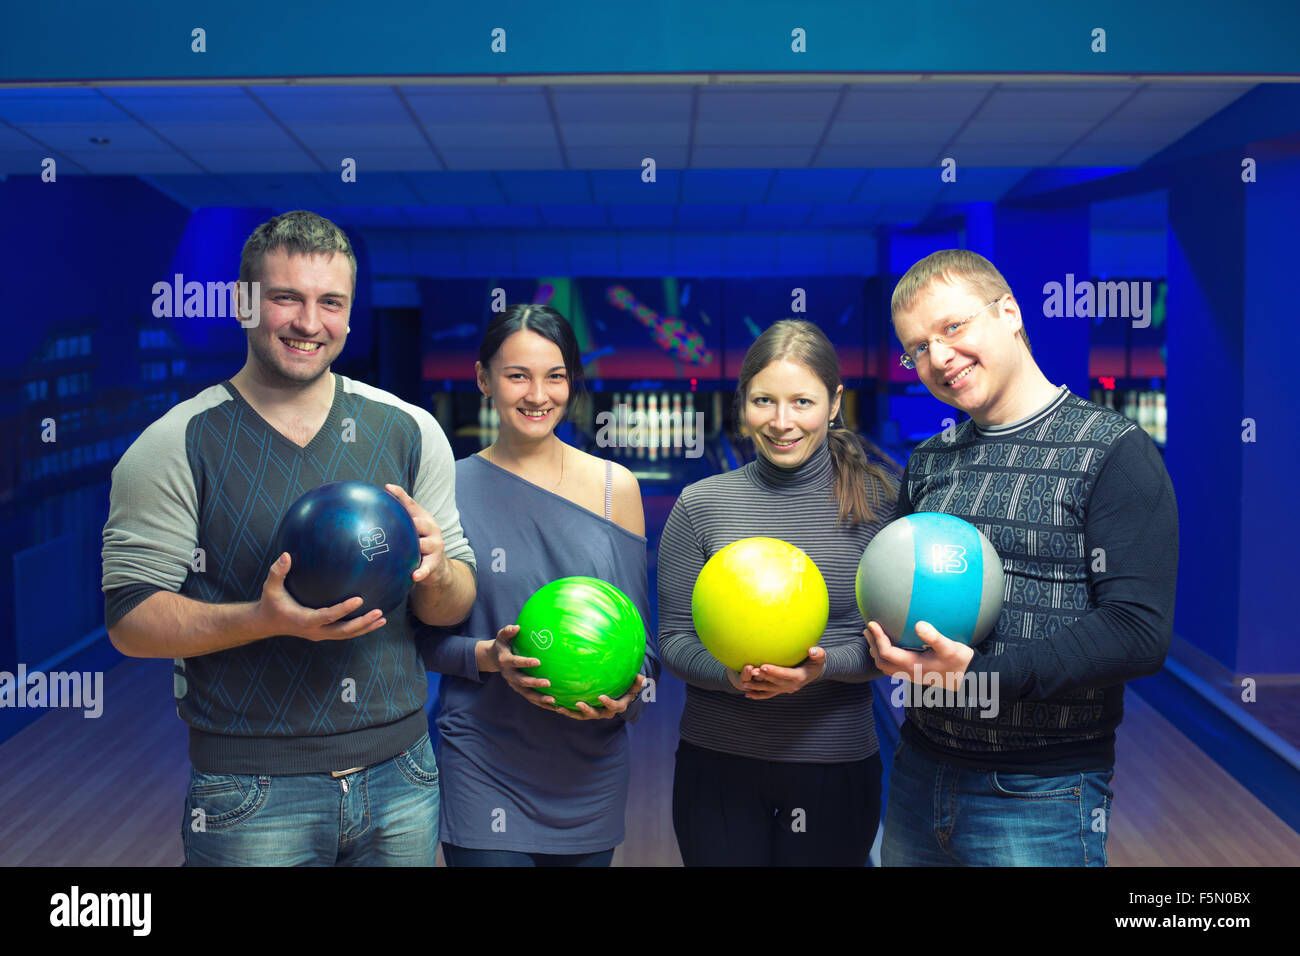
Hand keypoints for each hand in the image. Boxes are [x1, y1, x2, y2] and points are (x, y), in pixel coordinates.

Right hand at [257, 552, 387, 641]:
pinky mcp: (323, 633)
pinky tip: (373, 619)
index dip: (344, 609)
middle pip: (343, 631)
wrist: (267, 624)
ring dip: (365, 628)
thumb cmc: (271, 603)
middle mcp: (314, 631)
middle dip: (362, 623)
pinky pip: (344, 633)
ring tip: (382, 618)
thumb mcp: (270, 588)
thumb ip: (277, 572)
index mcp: (304, 620)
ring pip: (347, 635)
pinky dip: (359, 628)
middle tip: (379, 612)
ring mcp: (320, 634)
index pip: (328, 616)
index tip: (359, 599)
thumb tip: (287, 554)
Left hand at [385, 484, 449, 590]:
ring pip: (425, 544)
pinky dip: (421, 571)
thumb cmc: (418, 545)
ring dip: (417, 548)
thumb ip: (396, 521)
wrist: (437, 567)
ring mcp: (435, 546)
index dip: (400, 495)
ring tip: (405, 553)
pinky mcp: (435, 563)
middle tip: (399, 525)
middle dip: (412, 522)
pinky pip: (427, 567)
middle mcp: (432, 529)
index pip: (411, 504)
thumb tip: (366, 509)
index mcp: (423, 518)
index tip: (387, 487)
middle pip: (421, 522)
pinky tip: (414, 576)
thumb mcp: (411, 530)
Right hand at [478, 624, 556, 711]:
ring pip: (527, 694)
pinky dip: (541, 704)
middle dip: (535, 683)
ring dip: (539, 698)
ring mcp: (514, 685)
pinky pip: (531, 698)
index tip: (538, 662)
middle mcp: (509, 675)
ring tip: (553, 700)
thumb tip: (517, 627)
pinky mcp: (520, 690)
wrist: (494, 659)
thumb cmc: (503, 644)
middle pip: (522, 682)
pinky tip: (555, 706)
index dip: (525, 662)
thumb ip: (508, 631)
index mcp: (505, 661)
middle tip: (548, 683)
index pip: (515, 662)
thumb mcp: (502, 636)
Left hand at [554, 674, 646, 720]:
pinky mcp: (584, 711)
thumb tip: (642, 677)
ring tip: (559, 707)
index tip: (601, 696)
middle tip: (579, 703)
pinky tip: (554, 703)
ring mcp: (594, 713)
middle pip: (595, 714)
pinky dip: (565, 709)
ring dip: (571, 712)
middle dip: (587, 710)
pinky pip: (574, 712)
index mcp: (617, 706)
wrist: (619, 695)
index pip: (614, 706)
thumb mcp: (635, 685)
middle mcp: (605, 712)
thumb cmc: (628, 687)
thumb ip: (638, 682)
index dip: (608, 703)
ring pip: (582, 715)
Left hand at [727, 647, 826, 698]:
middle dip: (763, 678)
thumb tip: (812, 651)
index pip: (785, 674)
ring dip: (758, 687)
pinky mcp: (781, 690)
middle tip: (751, 672)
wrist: (814, 672)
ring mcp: (785, 689)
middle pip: (775, 682)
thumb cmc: (816, 661)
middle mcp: (792, 686)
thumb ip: (818, 654)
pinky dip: (759, 695)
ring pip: (770, 689)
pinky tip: (748, 694)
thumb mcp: (820, 657)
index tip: (763, 666)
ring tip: (745, 683)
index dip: (774, 671)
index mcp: (800, 677)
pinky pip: (769, 694)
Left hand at [864, 620, 972, 690]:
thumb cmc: (960, 662)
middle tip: (868, 629)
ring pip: (886, 667)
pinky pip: (895, 667)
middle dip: (873, 645)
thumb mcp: (950, 647)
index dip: (877, 638)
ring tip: (875, 637)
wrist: (970, 679)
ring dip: (878, 652)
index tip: (872, 623)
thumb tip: (919, 624)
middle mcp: (909, 672)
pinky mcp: (916, 674)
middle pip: (881, 662)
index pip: (887, 653)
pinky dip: (888, 656)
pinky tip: (894, 644)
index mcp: (912, 666)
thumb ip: (934, 637)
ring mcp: (912, 675)